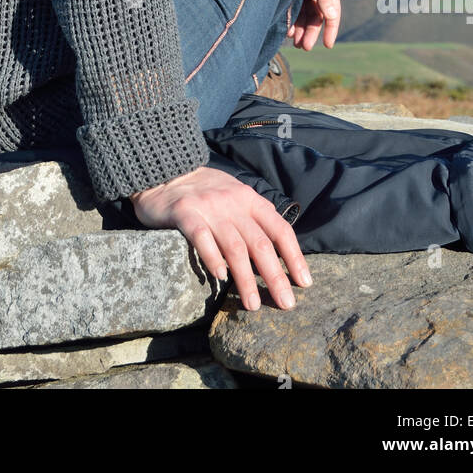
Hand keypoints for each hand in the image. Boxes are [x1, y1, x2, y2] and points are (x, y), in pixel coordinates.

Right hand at [129, 164, 311, 310]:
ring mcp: (209, 207)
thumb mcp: (236, 196)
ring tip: (253, 304)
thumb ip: (253, 219)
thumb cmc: (205, 191)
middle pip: (260, 243)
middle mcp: (233, 202)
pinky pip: (201, 236)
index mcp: (249, 199)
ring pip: (234, 246)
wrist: (167, 168)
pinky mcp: (184, 212)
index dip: (294, 256)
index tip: (304, 283)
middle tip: (286, 304)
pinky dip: (212, 256)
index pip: (280, 229)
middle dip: (275, 276)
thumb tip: (278, 254)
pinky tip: (219, 276)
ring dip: (245, 278)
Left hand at [289, 0, 340, 49]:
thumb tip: (332, 16)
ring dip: (301, 29)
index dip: (331, 29)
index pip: (332, 11)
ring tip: (294, 42)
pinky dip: (291, 20)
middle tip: (305, 47)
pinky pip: (292, 9)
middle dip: (311, 33)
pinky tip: (287, 30)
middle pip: (316, 16)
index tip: (328, 45)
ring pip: (304, 15)